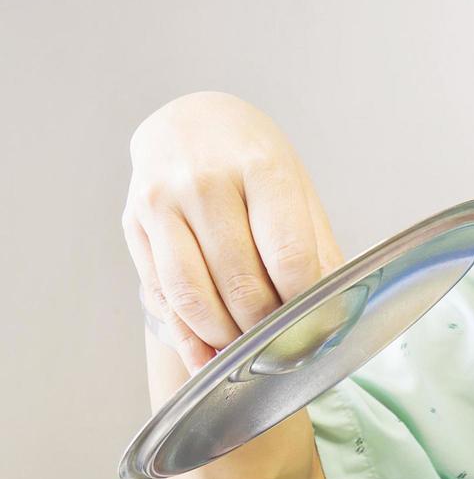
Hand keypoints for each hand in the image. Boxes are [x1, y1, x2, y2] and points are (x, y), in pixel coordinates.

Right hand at [123, 92, 342, 373]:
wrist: (187, 122)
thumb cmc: (252, 162)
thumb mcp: (297, 189)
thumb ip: (316, 248)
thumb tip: (334, 314)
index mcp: (261, 167)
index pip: (288, 256)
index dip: (304, 305)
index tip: (314, 327)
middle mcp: (205, 181)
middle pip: (241, 284)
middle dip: (266, 329)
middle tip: (282, 346)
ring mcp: (162, 201)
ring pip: (193, 296)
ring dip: (224, 339)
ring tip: (247, 351)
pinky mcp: (133, 223)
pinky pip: (161, 295)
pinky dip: (187, 337)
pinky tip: (207, 356)